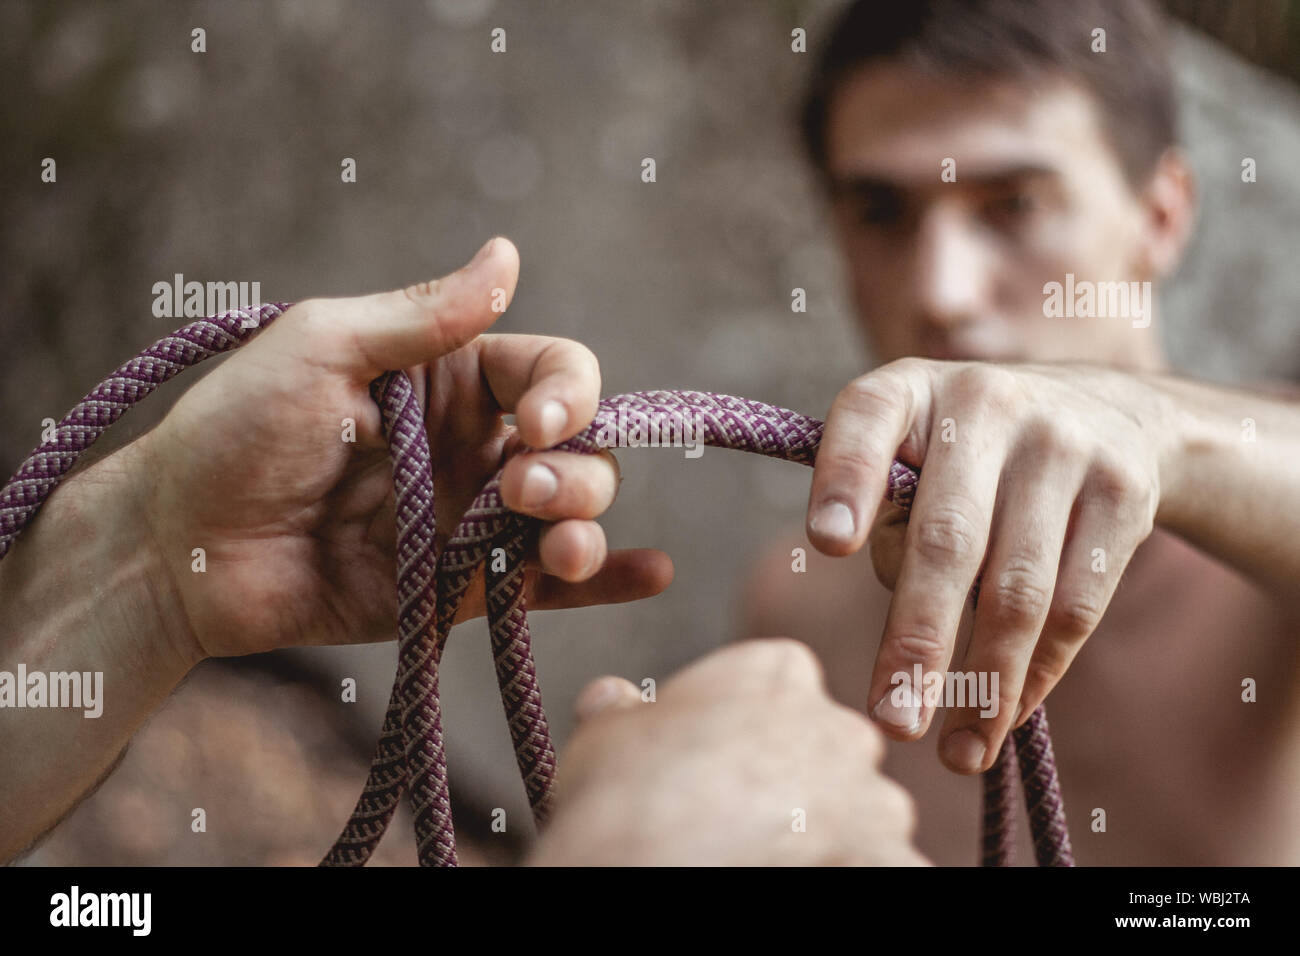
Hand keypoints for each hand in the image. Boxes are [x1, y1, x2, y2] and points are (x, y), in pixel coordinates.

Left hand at [139, 237, 672, 661]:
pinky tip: (652, 572)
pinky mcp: (455, 592)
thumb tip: (509, 253)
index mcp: (448, 378)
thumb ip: (424, 317)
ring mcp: (467, 522)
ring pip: (570, 518)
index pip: (550, 372)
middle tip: (517, 489)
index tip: (538, 421)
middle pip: (577, 449)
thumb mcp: (323, 347)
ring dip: (586, 525)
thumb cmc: (235, 429)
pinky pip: (543, 587)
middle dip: (573, 470)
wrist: (177, 547)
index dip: (568, 394)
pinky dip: (604, 583)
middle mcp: (472, 447)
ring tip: (555, 544)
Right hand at [529, 638, 926, 864]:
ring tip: (773, 862)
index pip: (782, 685)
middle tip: (743, 820)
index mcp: (777, 671)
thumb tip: (610, 697)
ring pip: (862, 816)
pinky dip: (855, 872)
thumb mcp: (605, 733)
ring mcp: (874, 800)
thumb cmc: (623, 795)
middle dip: (800, 782)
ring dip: (832, 836)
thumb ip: (622, 708)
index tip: (716, 761)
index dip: (748, 725)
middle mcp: (840, 724)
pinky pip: (887, 868)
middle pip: (831, 748)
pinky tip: (812, 879)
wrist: (653, 868)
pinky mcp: (892, 863)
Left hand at [806, 359, 1167, 772]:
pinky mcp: (1123, 491)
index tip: (826, 544)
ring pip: (1018, 589)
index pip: (864, 421)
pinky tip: (1005, 715)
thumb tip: (904, 641)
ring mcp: (1062, 444)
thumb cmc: (967, 456)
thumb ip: (886, 517)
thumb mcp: (914, 453)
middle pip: (948, 540)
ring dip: (984, 684)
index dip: (845, 481)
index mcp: (910, 391)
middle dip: (917, 642)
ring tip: (955, 751)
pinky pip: (1075, 605)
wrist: (1106, 411)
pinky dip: (1037, 672)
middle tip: (890, 721)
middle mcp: (985, 403)